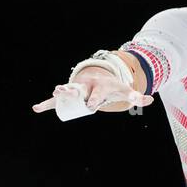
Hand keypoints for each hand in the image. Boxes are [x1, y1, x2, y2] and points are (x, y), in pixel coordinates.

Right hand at [32, 68, 152, 116]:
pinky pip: (55, 101)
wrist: (99, 78)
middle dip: (72, 91)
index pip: (96, 95)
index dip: (93, 100)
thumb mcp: (124, 92)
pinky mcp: (68, 95)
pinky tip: (36, 108)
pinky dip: (46, 104)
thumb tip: (151, 99)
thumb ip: (136, 97)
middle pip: (78, 90)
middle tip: (64, 90)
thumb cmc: (112, 88)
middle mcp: (85, 86)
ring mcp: (76, 89)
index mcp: (98, 87)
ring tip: (52, 92)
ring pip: (66, 92)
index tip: (90, 106)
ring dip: (58, 93)